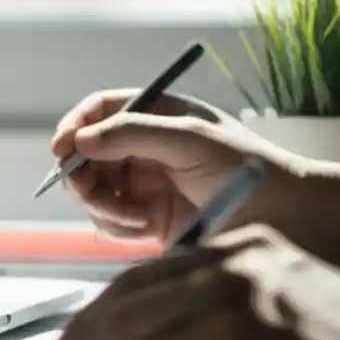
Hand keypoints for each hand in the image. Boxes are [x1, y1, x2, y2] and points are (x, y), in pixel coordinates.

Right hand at [50, 90, 275, 243]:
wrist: (278, 215)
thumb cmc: (243, 167)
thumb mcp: (188, 139)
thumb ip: (132, 134)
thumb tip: (80, 140)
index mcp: (155, 115)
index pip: (99, 111)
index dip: (74, 126)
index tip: (61, 149)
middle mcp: (142, 146)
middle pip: (84, 155)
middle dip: (83, 177)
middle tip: (93, 193)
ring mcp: (141, 183)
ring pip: (90, 191)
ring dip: (103, 207)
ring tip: (137, 217)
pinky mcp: (143, 216)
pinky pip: (106, 221)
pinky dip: (117, 227)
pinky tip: (146, 228)